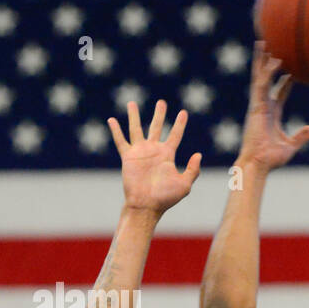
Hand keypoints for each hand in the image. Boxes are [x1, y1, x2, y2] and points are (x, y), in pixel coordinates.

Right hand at [108, 99, 200, 216]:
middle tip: (161, 102)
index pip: (175, 135)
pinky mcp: (128, 157)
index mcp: (167, 155)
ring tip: (131, 103)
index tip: (183, 112)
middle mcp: (153, 151)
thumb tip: (197, 154)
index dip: (180, 124)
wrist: (146, 205)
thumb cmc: (165, 198)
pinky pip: (121, 141)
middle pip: (156, 127)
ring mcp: (140, 152)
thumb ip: (192, 169)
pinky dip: (116, 131)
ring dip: (134, 116)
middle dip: (159, 114)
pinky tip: (111, 120)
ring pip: (136, 129)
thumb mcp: (185, 184)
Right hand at [238, 42, 308, 172]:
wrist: (258, 164)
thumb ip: (303, 135)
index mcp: (271, 114)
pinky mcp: (256, 106)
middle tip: (270, 47)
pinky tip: (275, 60)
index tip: (292, 69)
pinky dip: (268, 72)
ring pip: (261, 77)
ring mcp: (258, 105)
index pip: (279, 93)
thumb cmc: (271, 159)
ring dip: (263, 60)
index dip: (286, 81)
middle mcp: (263, 106)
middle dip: (267, 64)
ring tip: (265, 42)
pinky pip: (263, 85)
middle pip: (265, 80)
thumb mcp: (291, 146)